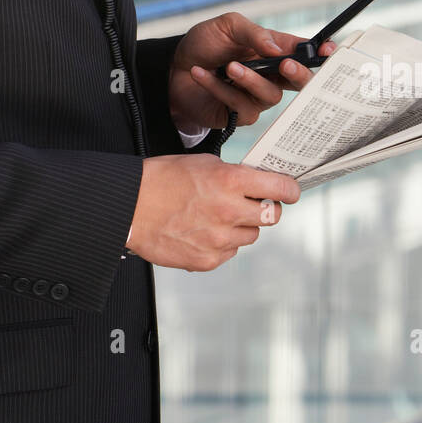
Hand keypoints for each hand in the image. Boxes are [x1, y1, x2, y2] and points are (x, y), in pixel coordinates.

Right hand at [126, 153, 300, 269]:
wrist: (130, 207)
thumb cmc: (160, 180)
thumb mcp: (202, 163)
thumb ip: (232, 174)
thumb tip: (253, 182)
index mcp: (230, 181)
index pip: (280, 188)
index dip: (290, 189)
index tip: (291, 190)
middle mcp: (229, 212)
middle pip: (271, 216)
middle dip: (266, 208)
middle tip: (253, 203)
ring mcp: (220, 240)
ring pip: (251, 236)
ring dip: (242, 227)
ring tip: (216, 217)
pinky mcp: (208, 260)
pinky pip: (229, 252)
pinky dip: (222, 244)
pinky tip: (202, 231)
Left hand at [167, 11, 336, 132]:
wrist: (171, 69)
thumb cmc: (203, 45)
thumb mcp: (227, 26)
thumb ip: (254, 34)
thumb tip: (279, 49)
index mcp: (272, 49)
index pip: (303, 52)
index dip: (321, 53)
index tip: (330, 51)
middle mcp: (270, 75)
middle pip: (299, 81)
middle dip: (299, 74)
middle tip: (286, 63)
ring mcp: (256, 96)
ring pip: (270, 95)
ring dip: (249, 80)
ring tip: (228, 67)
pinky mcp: (239, 114)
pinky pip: (240, 105)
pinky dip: (219, 89)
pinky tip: (201, 74)